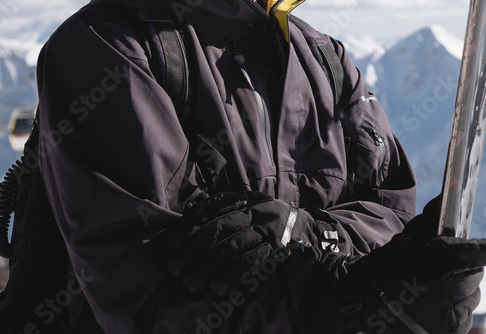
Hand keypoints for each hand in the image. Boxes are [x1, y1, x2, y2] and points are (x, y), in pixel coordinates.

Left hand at [165, 191, 349, 294]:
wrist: (314, 232)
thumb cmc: (274, 223)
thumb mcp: (254, 208)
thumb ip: (229, 211)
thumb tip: (190, 220)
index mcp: (249, 199)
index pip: (213, 209)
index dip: (190, 225)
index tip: (171, 242)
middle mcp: (259, 211)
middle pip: (219, 228)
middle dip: (193, 249)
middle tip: (175, 268)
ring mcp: (270, 229)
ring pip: (233, 246)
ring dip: (208, 266)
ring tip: (191, 282)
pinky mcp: (279, 249)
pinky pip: (253, 262)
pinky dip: (234, 275)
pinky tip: (219, 287)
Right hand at [309, 233, 485, 333]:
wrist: (361, 301)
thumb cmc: (385, 266)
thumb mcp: (408, 238)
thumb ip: (431, 220)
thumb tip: (445, 198)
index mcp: (442, 264)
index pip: (479, 255)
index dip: (479, 250)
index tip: (480, 248)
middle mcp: (450, 293)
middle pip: (476, 278)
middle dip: (466, 271)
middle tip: (449, 270)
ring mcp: (449, 318)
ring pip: (471, 300)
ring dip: (461, 293)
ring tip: (440, 291)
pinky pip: (463, 321)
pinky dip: (455, 314)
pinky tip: (438, 308)